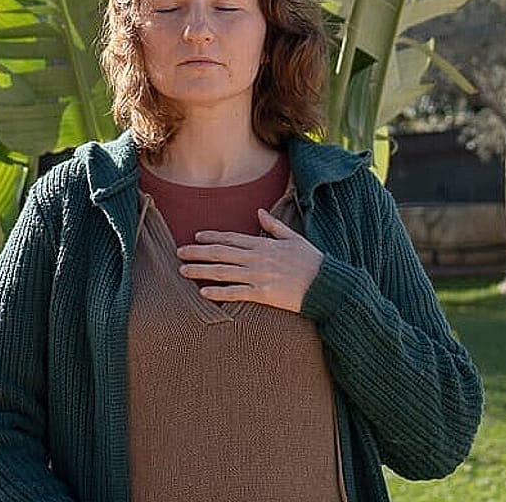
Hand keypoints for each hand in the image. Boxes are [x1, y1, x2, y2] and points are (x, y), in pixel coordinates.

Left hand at [175, 208, 323, 311]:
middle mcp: (257, 259)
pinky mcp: (263, 294)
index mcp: (263, 244)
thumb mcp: (294, 238)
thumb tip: (259, 211)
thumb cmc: (312, 261)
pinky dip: (219, 292)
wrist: (327, 285)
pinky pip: (236, 293)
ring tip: (182, 270)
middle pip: (220, 253)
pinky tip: (203, 293)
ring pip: (223, 272)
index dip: (211, 237)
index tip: (196, 237)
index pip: (231, 238)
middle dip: (197, 252)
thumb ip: (274, 226)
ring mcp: (259, 276)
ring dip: (201, 270)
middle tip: (178, 252)